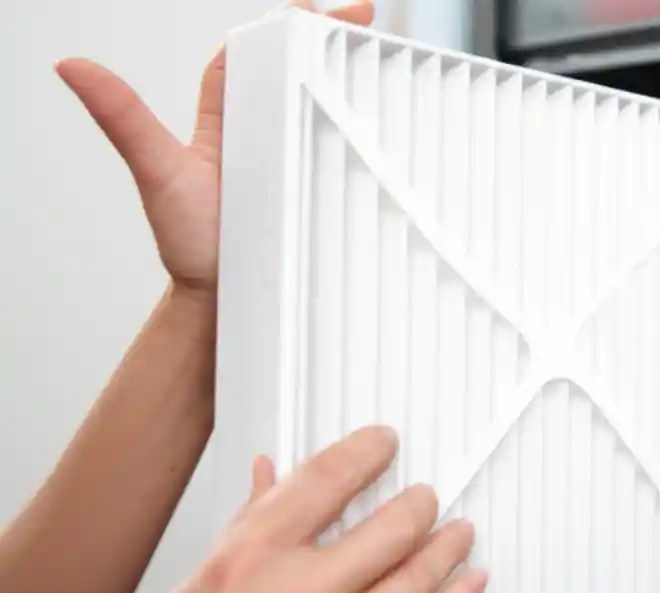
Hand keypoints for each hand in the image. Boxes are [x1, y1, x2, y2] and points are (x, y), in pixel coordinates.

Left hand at [55, 0, 374, 306]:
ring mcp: (296, 165)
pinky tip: (392, 125)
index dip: (280, 24)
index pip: (251, 55)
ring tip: (388, 60)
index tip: (314, 8)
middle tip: (364, 21)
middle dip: (333, 41)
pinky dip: (366, 137)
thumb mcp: (159, 173)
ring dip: (355, 83)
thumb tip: (74, 68)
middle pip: (299, 73)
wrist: (222, 303)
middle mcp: (263, 137)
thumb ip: (124, 119)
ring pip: (328, 111)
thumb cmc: (188, 244)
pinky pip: (344, 156)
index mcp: (227, 122)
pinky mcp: (321, 194)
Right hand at [99, 427, 486, 592]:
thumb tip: (269, 480)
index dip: (366, 451)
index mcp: (250, 559)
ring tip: (458, 531)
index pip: (327, 479)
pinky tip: (469, 585)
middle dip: (419, 504)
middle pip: (392, 526)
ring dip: (447, 547)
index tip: (380, 444)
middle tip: (426, 497)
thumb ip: (243, 530)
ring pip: (417, 577)